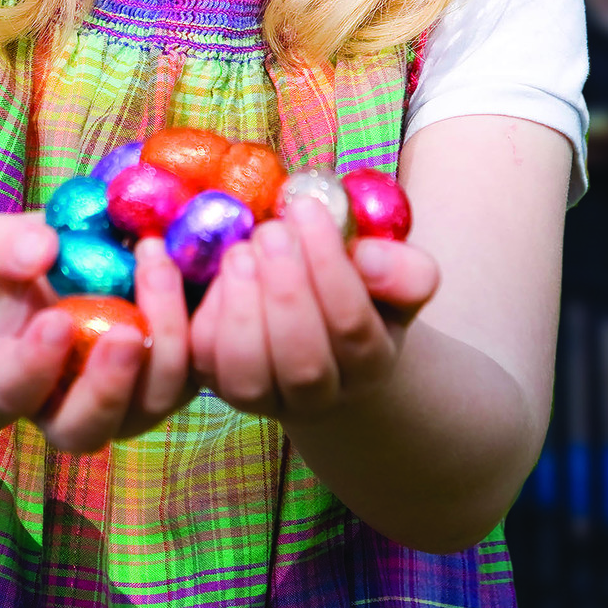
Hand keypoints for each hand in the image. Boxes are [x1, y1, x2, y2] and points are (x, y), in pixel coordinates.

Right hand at [0, 213, 195, 454]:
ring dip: (163, 339)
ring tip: (157, 266)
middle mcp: (72, 407)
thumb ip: (6, 245)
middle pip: (84, 429)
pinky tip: (192, 269)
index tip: (56, 320)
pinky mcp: (182, 381)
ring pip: (152, 401)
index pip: (14, 392)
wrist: (92, 261)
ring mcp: (132, 402)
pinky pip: (197, 373)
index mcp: (18, 380)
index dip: (34, 365)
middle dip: (106, 388)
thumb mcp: (6, 241)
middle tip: (126, 335)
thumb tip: (39, 254)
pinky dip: (199, 326)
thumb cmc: (36, 261)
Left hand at [187, 205, 439, 422]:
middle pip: (303, 362)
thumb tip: (367, 256)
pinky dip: (204, 316)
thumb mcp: (392, 280)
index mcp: (370, 364)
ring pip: (249, 375)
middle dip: (284, 290)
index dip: (329, 268)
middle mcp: (320, 395)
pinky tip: (210, 272)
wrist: (315, 336)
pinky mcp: (216, 384)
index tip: (307, 209)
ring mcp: (264, 398)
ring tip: (240, 253)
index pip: (352, 327)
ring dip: (240, 307)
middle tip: (271, 232)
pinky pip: (204, 362)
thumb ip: (402, 269)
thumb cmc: (356, 296)